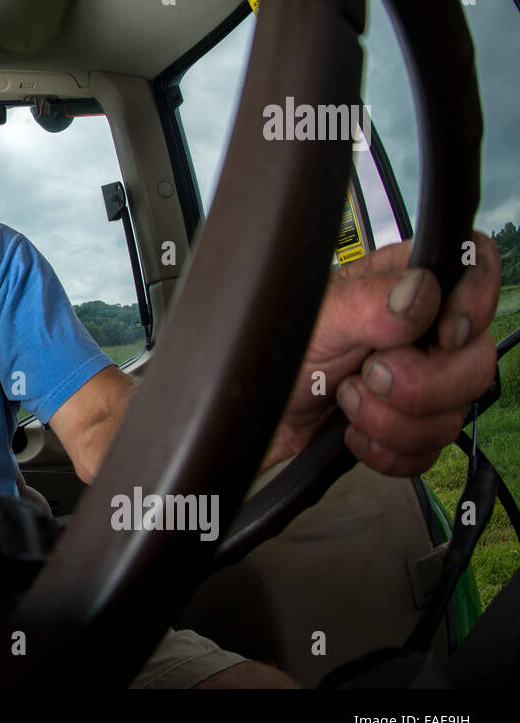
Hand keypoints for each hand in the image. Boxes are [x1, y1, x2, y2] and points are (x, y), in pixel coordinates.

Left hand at [266, 234, 499, 476]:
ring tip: (345, 401)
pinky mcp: (404, 427)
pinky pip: (429, 452)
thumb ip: (367, 304)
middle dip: (421, 385)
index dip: (473, 303)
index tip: (443, 336)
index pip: (473, 269)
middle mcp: (417, 332)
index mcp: (399, 285)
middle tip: (368, 376)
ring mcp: (415, 382)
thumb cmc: (266, 355)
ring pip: (453, 414)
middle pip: (475, 360)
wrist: (246, 415)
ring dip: (392, 422)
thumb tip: (421, 293)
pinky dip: (388, 452)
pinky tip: (352, 434)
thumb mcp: (312, 320)